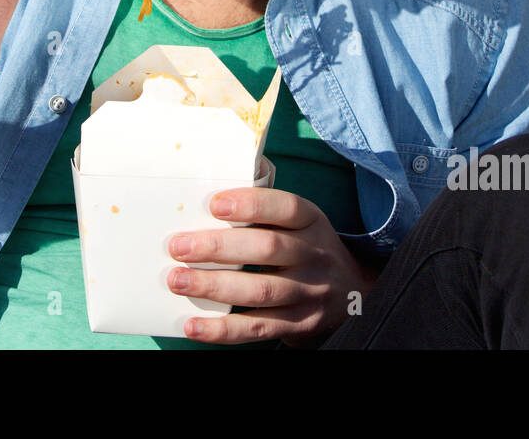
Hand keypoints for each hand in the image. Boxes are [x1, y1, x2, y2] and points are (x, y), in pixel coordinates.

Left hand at [166, 187, 378, 347]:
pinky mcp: (300, 324)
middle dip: (218, 247)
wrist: (351, 292)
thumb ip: (265, 211)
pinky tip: (193, 325)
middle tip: (178, 246)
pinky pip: (259, 328)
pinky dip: (223, 329)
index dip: (250, 204)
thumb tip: (203, 198)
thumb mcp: (300, 222)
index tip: (213, 204)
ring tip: (177, 281)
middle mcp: (314, 255)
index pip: (286, 207)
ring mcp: (310, 292)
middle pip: (267, 249)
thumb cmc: (305, 247)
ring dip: (214, 286)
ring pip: (261, 290)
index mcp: (311, 221)